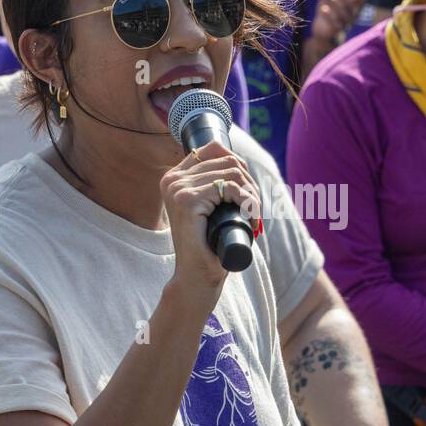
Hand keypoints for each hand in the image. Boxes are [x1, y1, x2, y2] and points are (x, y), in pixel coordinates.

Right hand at [160, 140, 260, 302]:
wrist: (196, 277)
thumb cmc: (207, 245)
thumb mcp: (208, 207)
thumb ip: (212, 184)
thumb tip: (238, 162)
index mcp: (174, 177)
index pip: (213, 148)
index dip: (239, 165)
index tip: (246, 192)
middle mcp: (172, 179)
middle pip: (228, 160)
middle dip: (250, 184)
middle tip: (254, 209)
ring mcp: (177, 189)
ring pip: (233, 172)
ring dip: (252, 194)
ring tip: (253, 215)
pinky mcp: (187, 200)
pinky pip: (230, 187)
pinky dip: (248, 202)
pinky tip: (251, 218)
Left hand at [309, 0, 367, 45]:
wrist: (326, 31)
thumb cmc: (334, 7)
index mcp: (356, 3)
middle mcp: (353, 13)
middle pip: (350, 2)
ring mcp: (345, 22)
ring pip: (342, 13)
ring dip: (333, 1)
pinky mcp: (335, 30)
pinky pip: (335, 24)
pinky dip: (329, 16)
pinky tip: (323, 9)